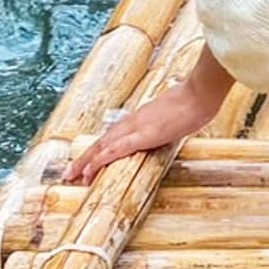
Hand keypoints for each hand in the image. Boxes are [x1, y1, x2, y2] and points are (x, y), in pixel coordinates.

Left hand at [64, 78, 217, 183]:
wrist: (200, 92)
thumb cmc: (195, 100)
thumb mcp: (179, 113)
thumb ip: (170, 120)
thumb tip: (172, 124)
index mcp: (142, 117)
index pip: (115, 134)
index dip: (100, 148)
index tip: (89, 160)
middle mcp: (134, 121)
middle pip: (103, 141)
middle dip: (85, 158)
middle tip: (69, 173)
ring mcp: (136, 128)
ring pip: (103, 146)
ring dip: (85, 161)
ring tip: (71, 176)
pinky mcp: (142, 136)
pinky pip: (115, 151)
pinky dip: (99, 161)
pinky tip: (88, 171)